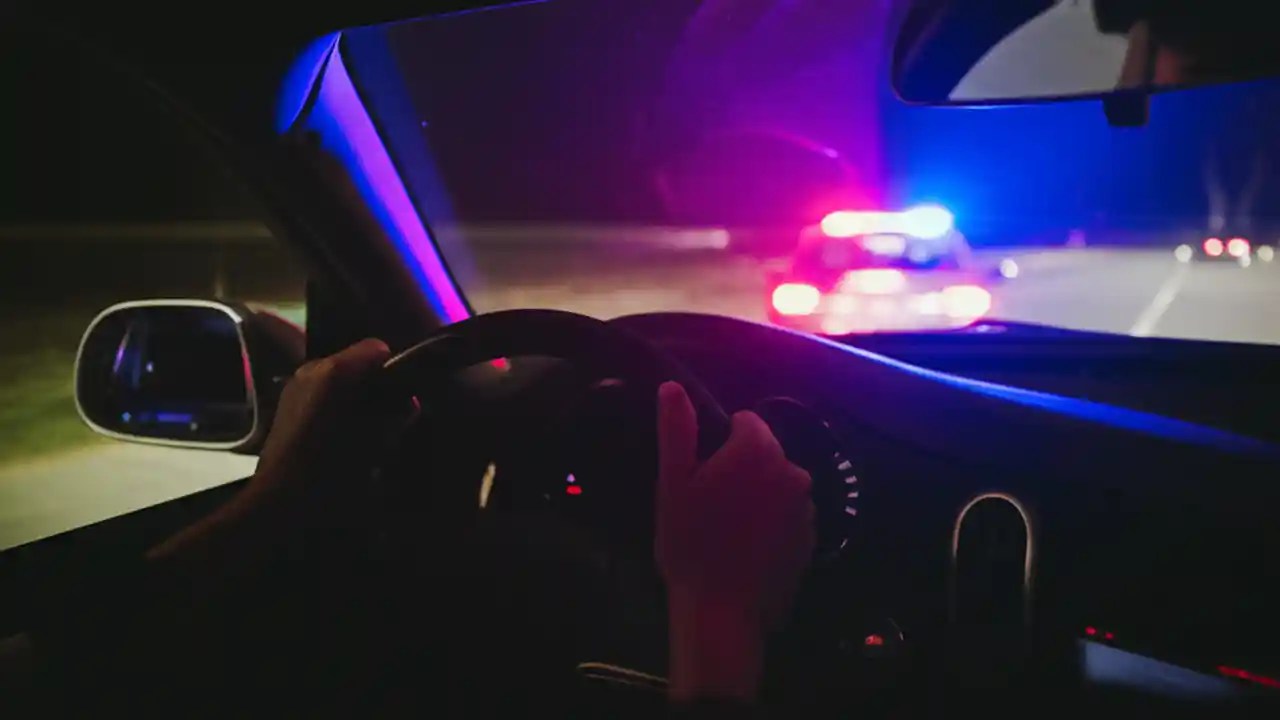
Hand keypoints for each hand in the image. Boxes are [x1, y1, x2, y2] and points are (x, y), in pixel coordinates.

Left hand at [252, 337, 397, 500]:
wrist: (278, 498)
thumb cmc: (329, 470)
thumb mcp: (373, 444)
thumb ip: (394, 417)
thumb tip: (409, 404)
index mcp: (334, 373)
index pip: (375, 349)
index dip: (393, 369)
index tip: (402, 396)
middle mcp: (312, 368)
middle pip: (355, 360)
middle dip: (374, 382)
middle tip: (386, 413)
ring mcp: (296, 383)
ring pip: (338, 374)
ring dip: (354, 392)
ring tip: (362, 424)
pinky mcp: (287, 400)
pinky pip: (321, 388)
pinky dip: (335, 399)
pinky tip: (338, 429)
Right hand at [656, 382, 814, 701]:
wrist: (723, 612)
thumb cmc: (691, 543)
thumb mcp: (673, 483)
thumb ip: (677, 430)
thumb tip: (672, 386)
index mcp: (759, 451)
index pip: (745, 422)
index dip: (721, 442)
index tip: (702, 473)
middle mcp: (792, 472)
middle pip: (764, 453)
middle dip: (742, 468)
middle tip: (710, 504)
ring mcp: (806, 508)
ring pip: (777, 485)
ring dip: (759, 496)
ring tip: (727, 530)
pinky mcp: (811, 539)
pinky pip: (788, 516)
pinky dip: (772, 523)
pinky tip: (747, 548)